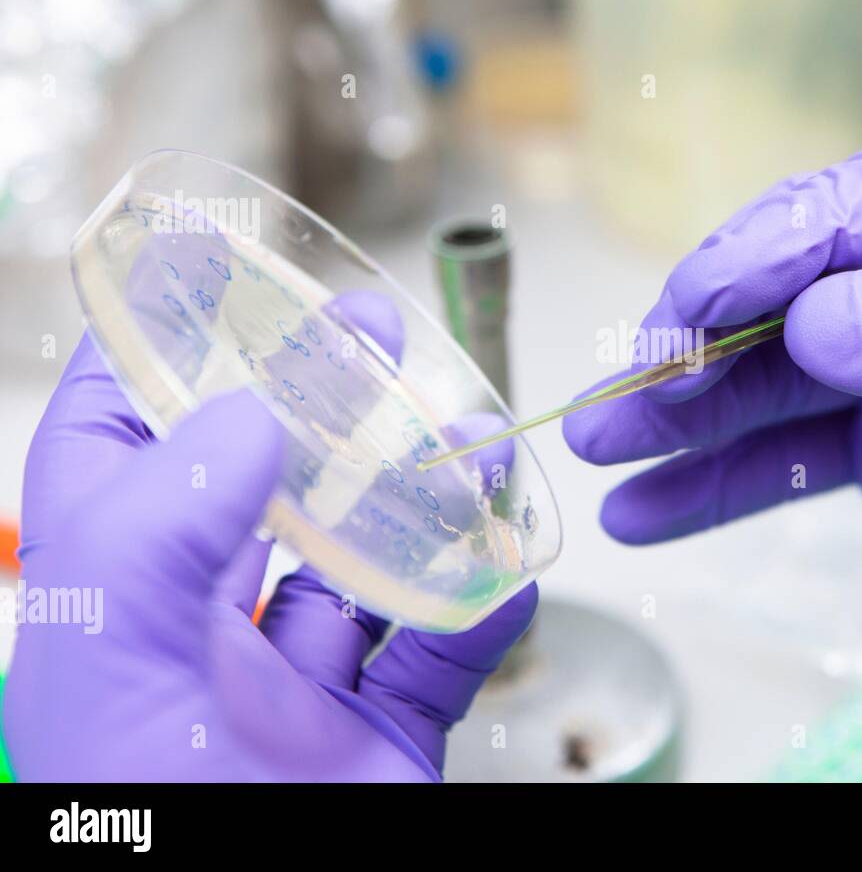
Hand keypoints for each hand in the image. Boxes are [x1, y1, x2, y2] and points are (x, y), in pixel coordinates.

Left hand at [4, 295, 535, 780]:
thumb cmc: (145, 828)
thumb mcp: (111, 653)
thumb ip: (163, 519)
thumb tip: (249, 413)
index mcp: (118, 613)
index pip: (113, 460)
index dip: (148, 366)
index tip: (199, 285)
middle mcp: (205, 643)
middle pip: (264, 494)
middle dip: (325, 406)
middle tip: (374, 334)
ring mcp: (298, 695)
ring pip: (372, 568)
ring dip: (433, 499)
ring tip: (477, 443)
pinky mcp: (381, 745)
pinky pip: (446, 659)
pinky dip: (487, 609)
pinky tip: (509, 567)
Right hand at [564, 116, 861, 695]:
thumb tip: (819, 323)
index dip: (780, 244)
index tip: (703, 296)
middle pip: (803, 286)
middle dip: (709, 333)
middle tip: (632, 382)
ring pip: (780, 378)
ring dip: (688, 414)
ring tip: (602, 444)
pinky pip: (799, 458)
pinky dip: (723, 484)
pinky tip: (652, 508)